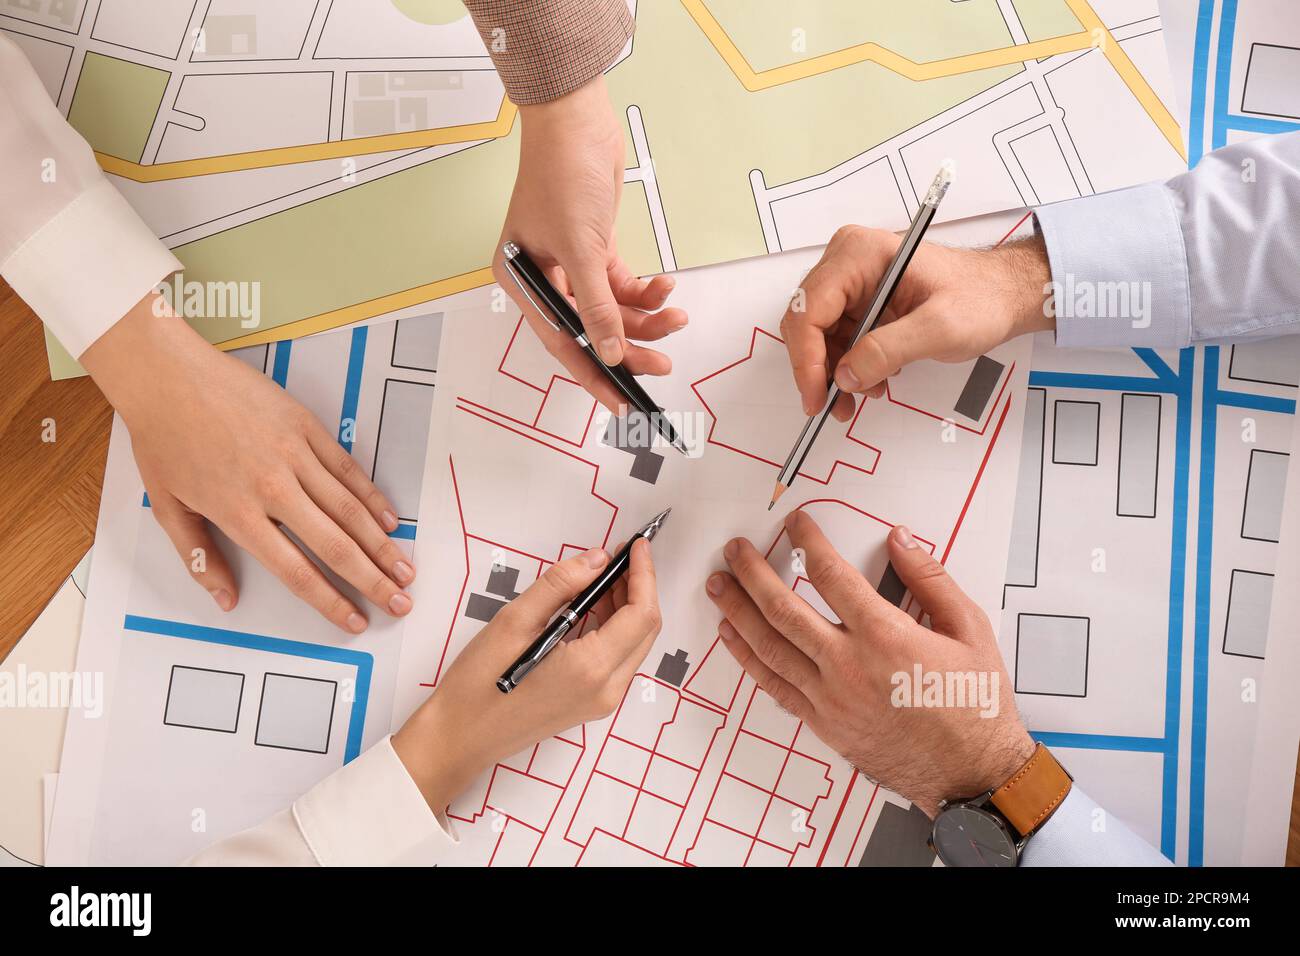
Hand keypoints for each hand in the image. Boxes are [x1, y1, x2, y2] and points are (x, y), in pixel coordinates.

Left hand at [81, 294, 413, 632]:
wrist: (168, 376)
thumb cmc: (164, 441)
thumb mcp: (168, 508)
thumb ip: (200, 558)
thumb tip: (226, 600)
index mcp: (238, 513)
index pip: (296, 571)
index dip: (331, 601)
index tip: (355, 622)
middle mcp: (273, 488)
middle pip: (336, 545)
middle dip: (373, 580)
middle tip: (401, 603)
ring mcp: (294, 455)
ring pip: (350, 509)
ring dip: (383, 545)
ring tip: (405, 570)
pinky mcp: (306, 427)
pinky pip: (348, 469)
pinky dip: (372, 497)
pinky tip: (390, 521)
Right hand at [392, 541, 661, 811]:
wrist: (461, 737)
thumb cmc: (479, 682)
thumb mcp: (513, 622)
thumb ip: (560, 586)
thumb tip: (596, 560)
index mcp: (590, 668)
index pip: (641, 614)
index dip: (644, 574)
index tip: (637, 544)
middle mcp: (607, 690)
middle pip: (646, 630)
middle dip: (639, 588)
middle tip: (618, 557)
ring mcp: (602, 702)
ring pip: (635, 645)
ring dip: (628, 608)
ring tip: (604, 575)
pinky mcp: (592, 705)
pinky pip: (618, 660)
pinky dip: (616, 629)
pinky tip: (594, 607)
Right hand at [494, 75, 686, 411]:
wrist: (578, 122)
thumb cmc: (562, 176)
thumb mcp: (581, 250)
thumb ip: (598, 308)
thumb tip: (611, 353)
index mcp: (524, 282)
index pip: (562, 344)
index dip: (593, 376)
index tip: (621, 403)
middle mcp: (545, 278)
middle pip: (591, 331)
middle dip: (629, 348)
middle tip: (662, 365)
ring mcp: (571, 265)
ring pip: (613, 310)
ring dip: (646, 318)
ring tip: (676, 318)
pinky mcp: (595, 250)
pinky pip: (623, 287)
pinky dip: (646, 291)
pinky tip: (664, 286)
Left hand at [705, 510, 1033, 815]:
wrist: (972, 774)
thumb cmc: (974, 706)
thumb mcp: (970, 629)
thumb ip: (931, 579)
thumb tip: (901, 540)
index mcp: (885, 636)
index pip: (831, 574)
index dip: (808, 542)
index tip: (795, 524)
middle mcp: (849, 666)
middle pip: (784, 608)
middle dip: (753, 572)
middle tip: (734, 550)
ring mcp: (830, 698)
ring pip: (769, 646)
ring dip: (738, 611)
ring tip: (718, 584)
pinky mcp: (823, 723)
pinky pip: (774, 685)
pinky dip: (747, 658)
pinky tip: (732, 636)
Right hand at [781, 225, 1052, 420]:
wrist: (1002, 294)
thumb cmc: (980, 298)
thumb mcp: (939, 328)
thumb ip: (888, 350)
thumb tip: (844, 376)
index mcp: (860, 255)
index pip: (809, 308)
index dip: (806, 358)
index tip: (817, 395)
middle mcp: (847, 262)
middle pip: (806, 322)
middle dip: (818, 369)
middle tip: (832, 405)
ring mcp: (852, 282)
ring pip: (818, 336)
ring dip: (835, 373)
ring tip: (863, 395)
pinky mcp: (859, 301)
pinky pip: (837, 339)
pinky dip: (849, 366)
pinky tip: (872, 381)